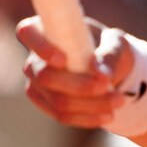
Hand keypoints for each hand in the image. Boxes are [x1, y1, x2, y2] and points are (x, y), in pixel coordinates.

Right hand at [16, 16, 132, 127]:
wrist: (111, 69)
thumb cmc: (109, 47)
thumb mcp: (116, 43)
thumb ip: (110, 54)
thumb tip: (99, 73)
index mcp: (47, 29)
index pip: (26, 32)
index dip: (39, 47)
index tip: (62, 60)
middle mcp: (35, 56)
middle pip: (44, 76)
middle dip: (77, 86)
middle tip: (107, 85)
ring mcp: (36, 82)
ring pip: (56, 100)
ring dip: (89, 105)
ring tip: (119, 100)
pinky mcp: (45, 102)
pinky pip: (61, 115)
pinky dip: (86, 117)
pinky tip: (107, 115)